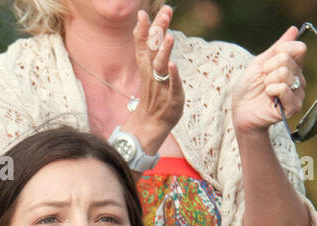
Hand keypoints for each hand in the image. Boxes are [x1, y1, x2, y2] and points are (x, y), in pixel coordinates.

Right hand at [123, 5, 184, 155]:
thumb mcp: (148, 69)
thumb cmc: (153, 94)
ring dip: (165, 51)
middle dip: (159, 29)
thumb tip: (151, 28)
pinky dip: (172, 75)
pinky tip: (173, 65)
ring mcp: (161, 84)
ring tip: (170, 37)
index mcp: (146, 65)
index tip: (143, 13)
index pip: (143, 43)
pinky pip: (172, 84)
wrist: (150, 123)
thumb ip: (149, 48)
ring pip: (161, 65)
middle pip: (154, 48)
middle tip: (166, 12)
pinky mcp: (172, 96)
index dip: (143, 28)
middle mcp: (152, 72)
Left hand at [231, 26, 307, 136]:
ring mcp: (298, 93)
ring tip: (265, 89)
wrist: (241, 110)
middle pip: (288, 60)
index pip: (299, 48)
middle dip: (268, 68)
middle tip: (263, 79)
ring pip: (285, 73)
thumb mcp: (260, 62)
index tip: (267, 62)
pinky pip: (284, 89)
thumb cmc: (249, 87)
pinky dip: (271, 90)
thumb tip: (294, 29)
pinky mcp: (294, 107)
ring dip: (268, 80)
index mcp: (293, 66)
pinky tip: (268, 97)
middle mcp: (298, 78)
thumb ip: (278, 47)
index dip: (281, 51)